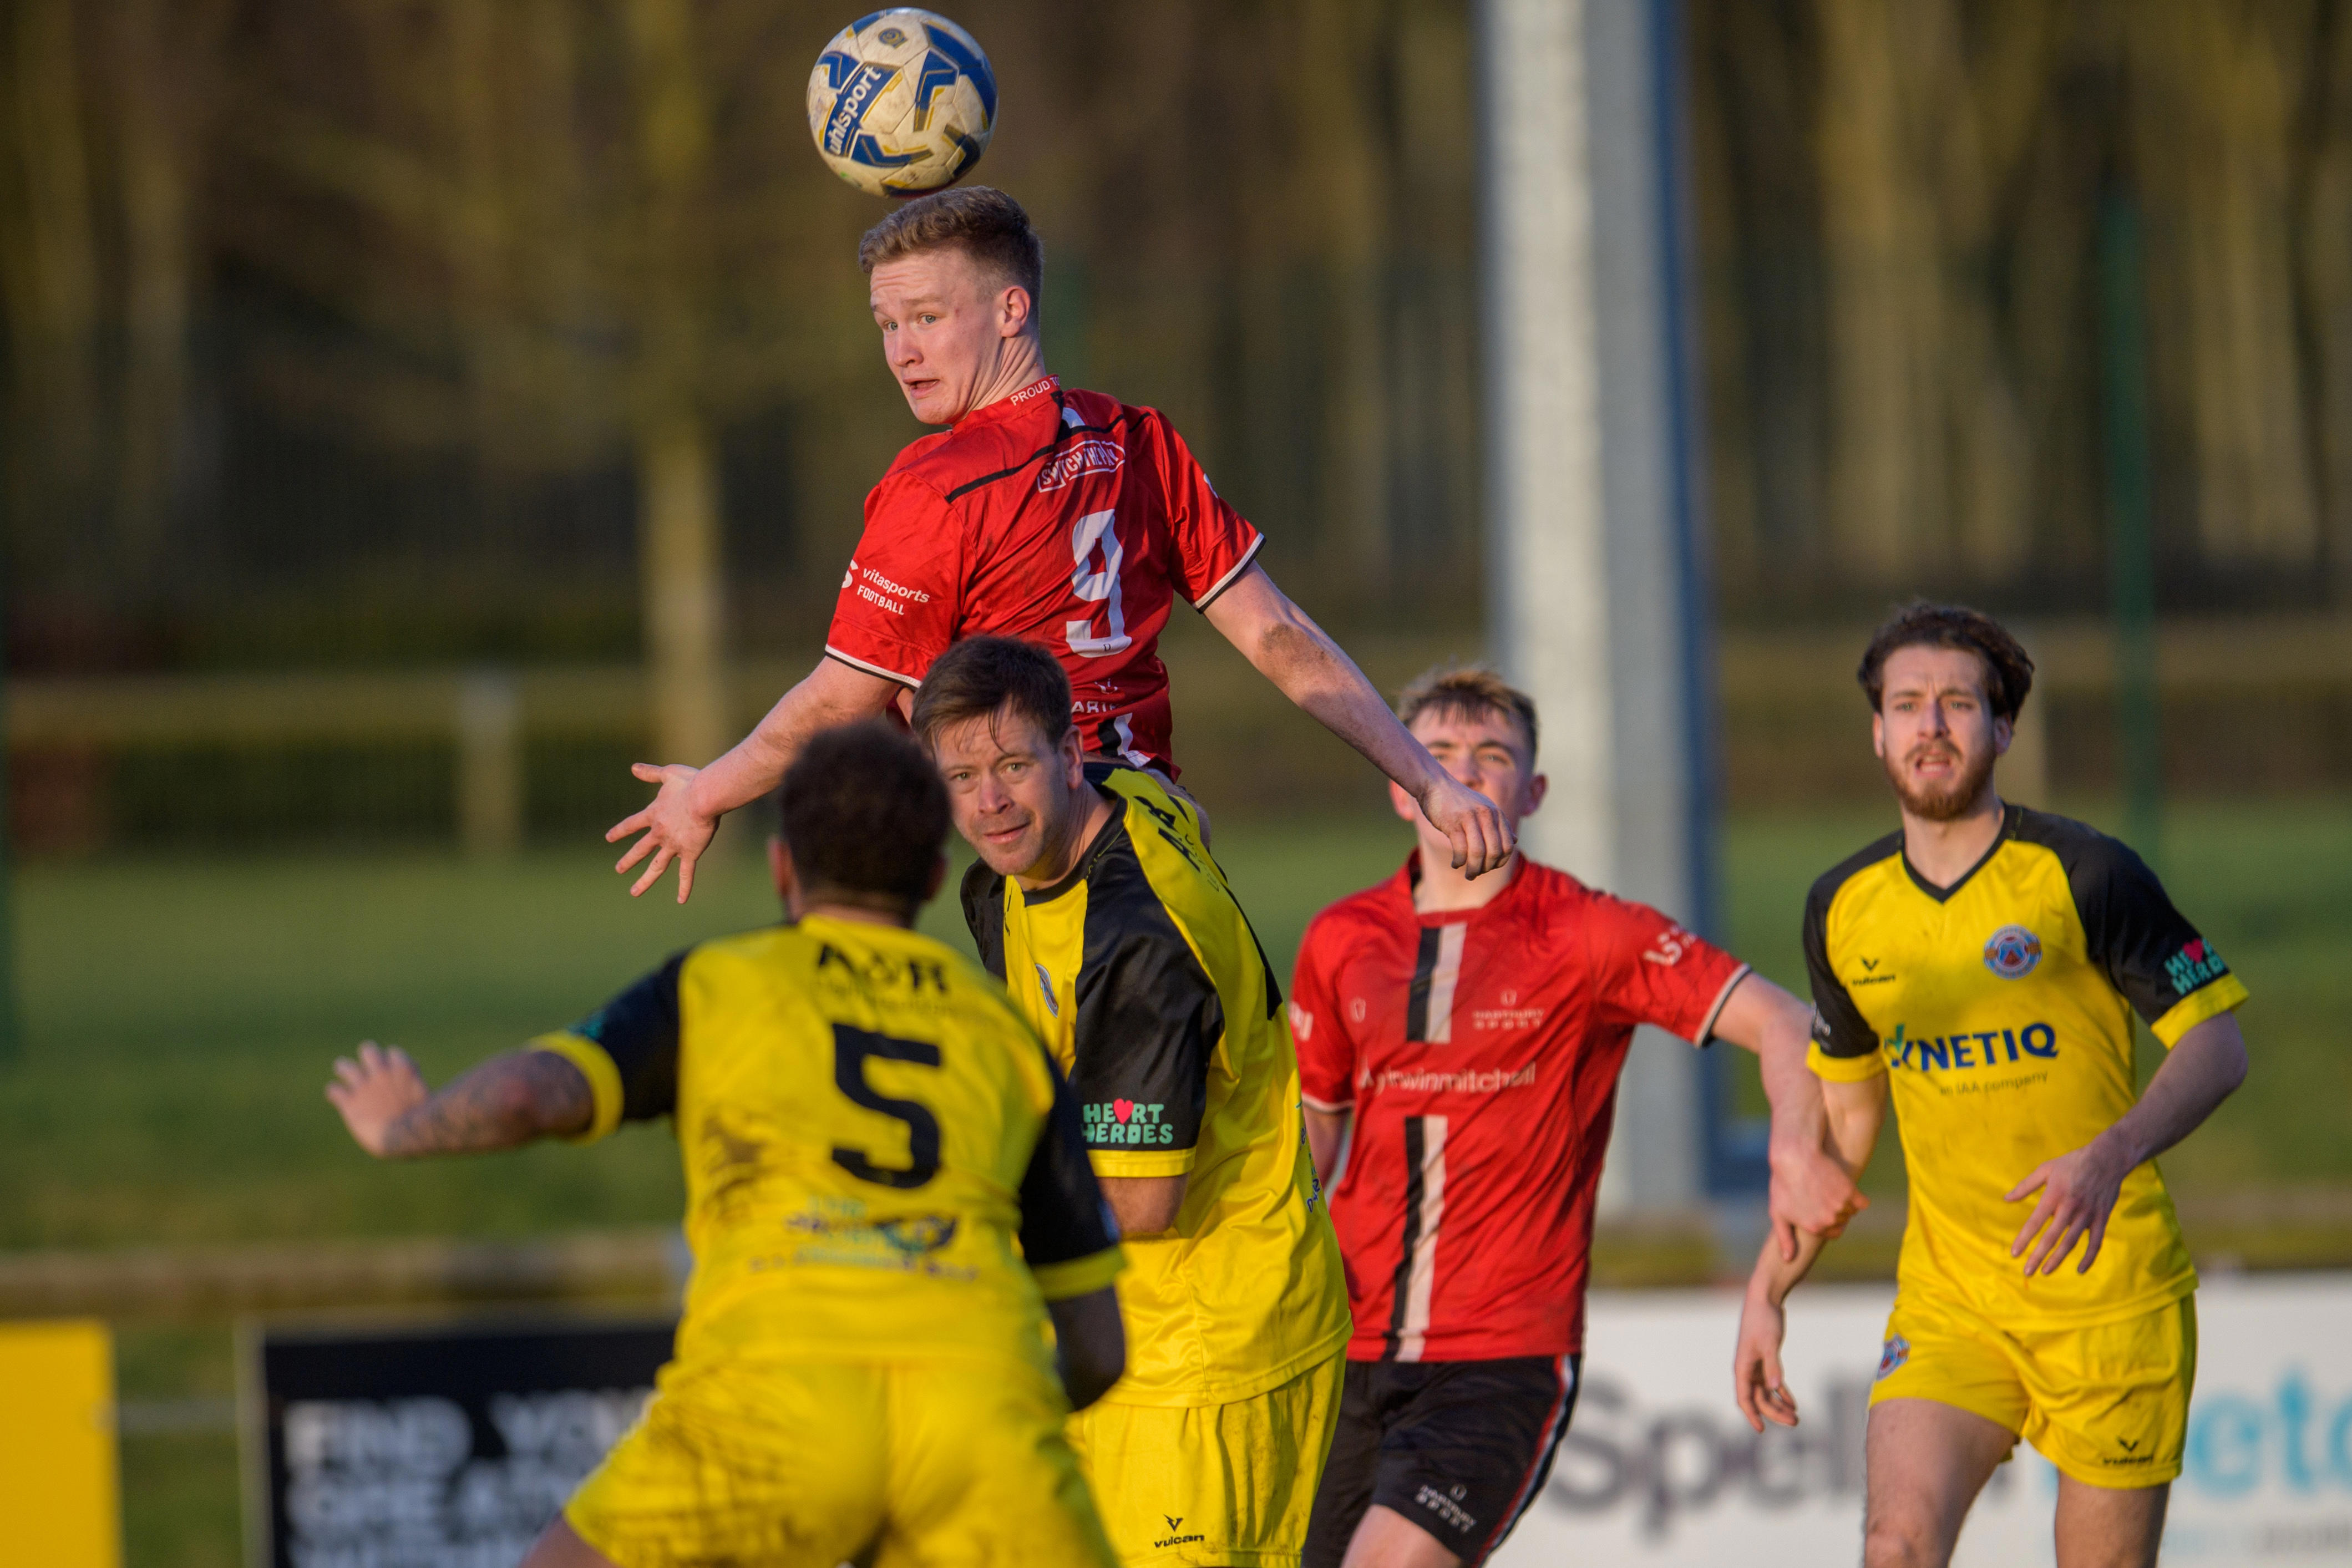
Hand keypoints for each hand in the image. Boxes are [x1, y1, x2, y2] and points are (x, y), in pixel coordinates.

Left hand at [327, 1043, 427, 1156]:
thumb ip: (415, 1079)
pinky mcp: (349, 1103)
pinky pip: (334, 1090)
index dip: (391, 1061)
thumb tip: (415, 1066)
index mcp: (402, 1069)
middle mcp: (380, 1073)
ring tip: (341, 1068)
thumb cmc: (422, 1118)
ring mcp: (363, 1086)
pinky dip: (334, 1092)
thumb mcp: (425, 1094)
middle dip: (366, 1056)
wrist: (404, 1135)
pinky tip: (336, 1095)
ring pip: (344, 1066)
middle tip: (366, 1065)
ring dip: (343, 1067)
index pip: (393, 1053)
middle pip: (368, 1050)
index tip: (391, 1069)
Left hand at [606, 762, 715, 902]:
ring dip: (645, 880)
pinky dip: (684, 888)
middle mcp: (659, 833)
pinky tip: (680, 901)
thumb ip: (650, 772)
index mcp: (654, 814)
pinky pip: (686, 874)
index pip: (631, 825)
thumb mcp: (668, 773)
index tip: (609, 838)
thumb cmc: (690, 782)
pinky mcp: (689, 853)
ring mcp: (673, 846)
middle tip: (618, 870)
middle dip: (628, 860)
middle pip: (640, 850)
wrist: (705, 796)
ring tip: (634, 892)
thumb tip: (633, 767)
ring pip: (656, 867)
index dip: (620, 831)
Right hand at [1417, 773, 1512, 877]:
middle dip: (1487, 868)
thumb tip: (1514, 841)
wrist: (1434, 784)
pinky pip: (1461, 850)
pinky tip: (1455, 864)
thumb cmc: (1458, 800)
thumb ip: (1499, 824)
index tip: (1489, 867)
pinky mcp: (1453, 823)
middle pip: (1495, 851)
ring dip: (1473, 869)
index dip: (1501, 861)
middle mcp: (1487, 815)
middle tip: (1477, 873)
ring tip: (1468, 875)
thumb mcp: (1483, 808)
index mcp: (1496, 813)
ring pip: (1478, 853)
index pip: (1508, 846)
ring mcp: (1470, 818)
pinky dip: (1459, 861)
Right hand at [1733, 1286, 1799, 1432]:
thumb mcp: (1769, 1343)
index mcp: (1742, 1367)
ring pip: (1766, 1393)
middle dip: (1775, 1413)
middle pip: (1759, 1399)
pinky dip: (1782, 1393)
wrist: (1764, 1299)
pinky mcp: (1765, 1360)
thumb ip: (1773, 1366)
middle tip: (1795, 1423)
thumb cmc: (1763, 1319)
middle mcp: (1747, 1369)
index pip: (1744, 1398)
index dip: (1752, 1415)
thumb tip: (1775, 1389)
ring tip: (1797, 1417)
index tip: (1762, 1430)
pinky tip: (1794, 1402)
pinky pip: (1772, 1383)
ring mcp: (1756, 1365)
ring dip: (1779, 1405)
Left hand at [1767, 1138, 1866, 1260]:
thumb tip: (1788, 1260)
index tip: (1820, 1208)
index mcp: (1815, 1228)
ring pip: (1852, 1211)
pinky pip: (1863, 1203)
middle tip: (1824, 1196)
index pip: (1832, 1233)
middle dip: (1835, 1212)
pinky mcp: (1851, 1191)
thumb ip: (1784, 1238)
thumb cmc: (1782, 1184)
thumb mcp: (1778, 1213)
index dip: (1827, 1221)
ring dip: (1846, 1204)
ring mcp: (1841, 1206)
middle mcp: (1830, 1220)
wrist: (1795, 1156)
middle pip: (1842, 1222)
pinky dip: (1858, 1198)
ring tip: (1830, 1190)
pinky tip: (1845, 1188)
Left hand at [2005, 1133, 2132, 1275]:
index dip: (2024, 1238)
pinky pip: (2096, 1242)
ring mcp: (2088, 1214)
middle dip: (2038, 1256)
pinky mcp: (2102, 1218)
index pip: (2035, 1221)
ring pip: (2071, 1242)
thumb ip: (2025, 1186)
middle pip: (2052, 1237)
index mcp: (2054, 1194)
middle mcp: (2071, 1207)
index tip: (2014, 1253)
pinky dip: (2089, 1257)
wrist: (2108, 1158)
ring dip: (2058, 1259)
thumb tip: (2006, 1199)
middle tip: (2027, 1272)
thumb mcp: (2046, 1169)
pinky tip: (2080, 1269)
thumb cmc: (2073, 1162)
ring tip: (2045, 1271)